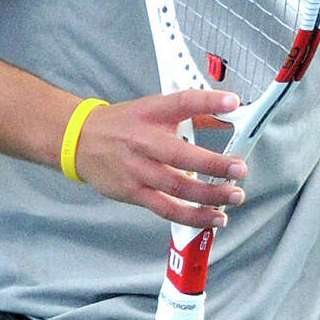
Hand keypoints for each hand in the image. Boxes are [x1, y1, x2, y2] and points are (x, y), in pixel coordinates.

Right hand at [72, 89, 247, 228]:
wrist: (80, 141)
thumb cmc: (123, 124)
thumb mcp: (155, 108)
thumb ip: (193, 113)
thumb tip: (229, 113)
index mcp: (152, 112)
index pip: (182, 102)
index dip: (208, 101)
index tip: (233, 102)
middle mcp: (143, 140)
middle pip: (180, 154)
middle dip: (214, 164)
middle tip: (239, 169)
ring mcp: (137, 169)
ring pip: (176, 186)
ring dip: (209, 195)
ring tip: (234, 196)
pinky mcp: (133, 192)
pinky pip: (166, 208)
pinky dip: (192, 216)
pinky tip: (214, 218)